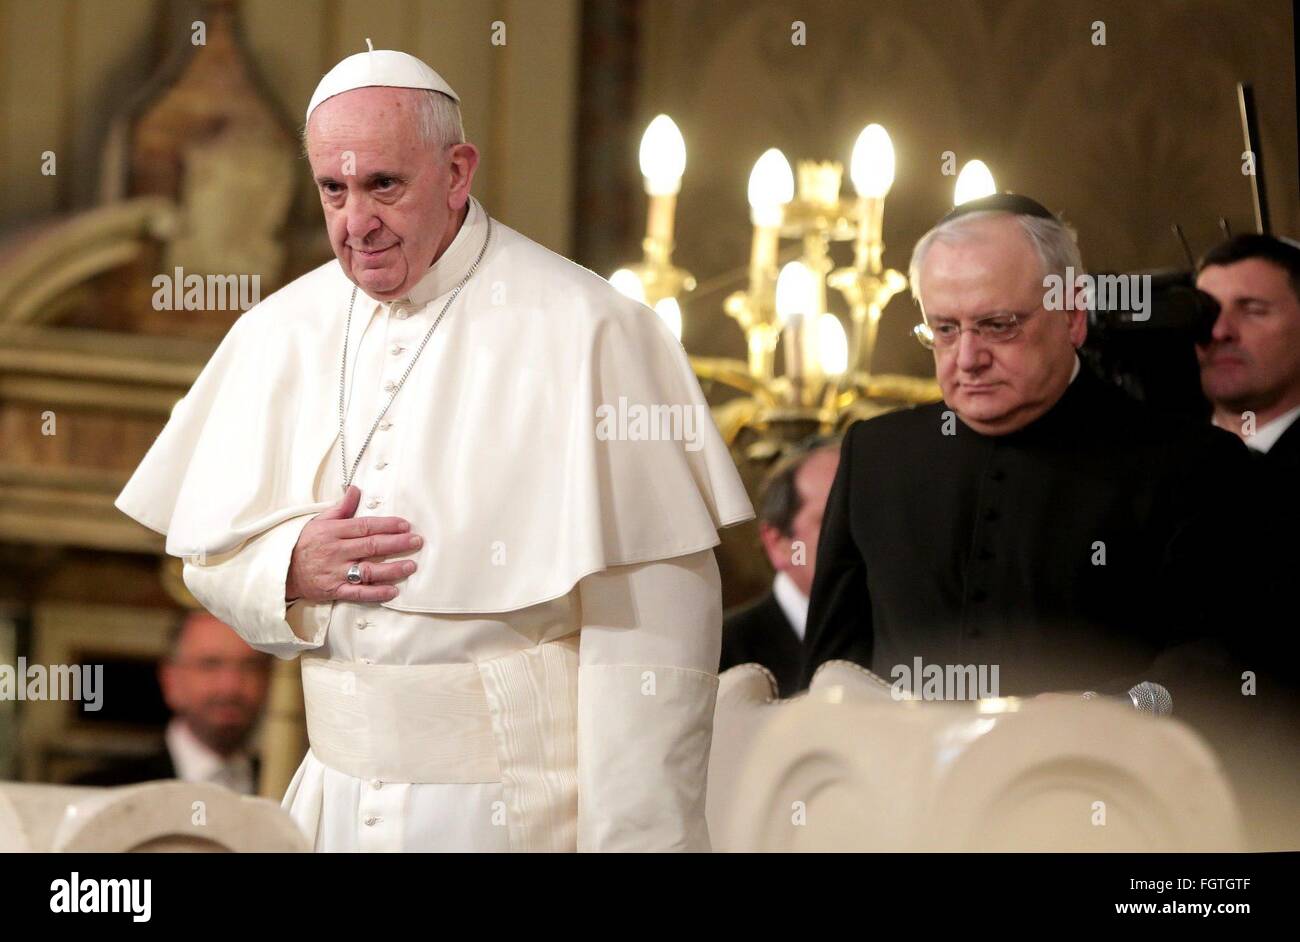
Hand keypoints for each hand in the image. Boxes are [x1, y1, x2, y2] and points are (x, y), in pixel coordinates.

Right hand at [284, 485, 419, 602]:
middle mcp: (335, 551)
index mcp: (333, 532)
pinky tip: (393, 591)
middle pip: (371, 546)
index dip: (387, 525)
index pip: (365, 526)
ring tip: (411, 566)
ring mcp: (335, 572)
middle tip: (417, 541)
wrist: (282, 570)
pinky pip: (358, 593)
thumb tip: (355, 489)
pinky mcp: (334, 591)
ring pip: (368, 571)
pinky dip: (376, 593)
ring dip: (392, 569)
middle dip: (397, 543)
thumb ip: (341, 508)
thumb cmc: (304, 543)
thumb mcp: (319, 521)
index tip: (405, 525)